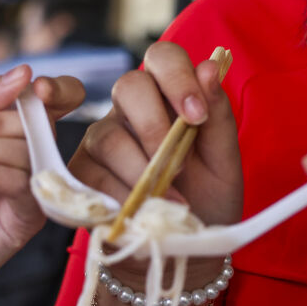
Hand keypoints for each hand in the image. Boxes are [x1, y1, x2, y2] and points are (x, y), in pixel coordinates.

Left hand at [0, 65, 85, 304]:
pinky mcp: (29, 217)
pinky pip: (23, 184)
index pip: (58, 101)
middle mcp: (31, 157)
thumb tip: (24, 72)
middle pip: (41, 124)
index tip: (37, 88)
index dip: (58, 90)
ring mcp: (32, 188)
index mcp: (17, 131)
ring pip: (30, 153)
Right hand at [69, 42, 242, 227]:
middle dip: (155, 125)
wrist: (185, 247)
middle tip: (180, 165)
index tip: (197, 115)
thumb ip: (218, 117)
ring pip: (109, 136)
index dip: (177, 77)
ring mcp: (101, 139)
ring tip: (170, 200)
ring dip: (142, 170)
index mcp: (168, 95)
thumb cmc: (206, 197)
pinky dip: (122, 194)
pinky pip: (93, 174)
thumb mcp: (224, 161)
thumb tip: (210, 67)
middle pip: (127, 87)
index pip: (162, 58)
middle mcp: (130, 110)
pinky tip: (143, 211)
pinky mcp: (82, 173)